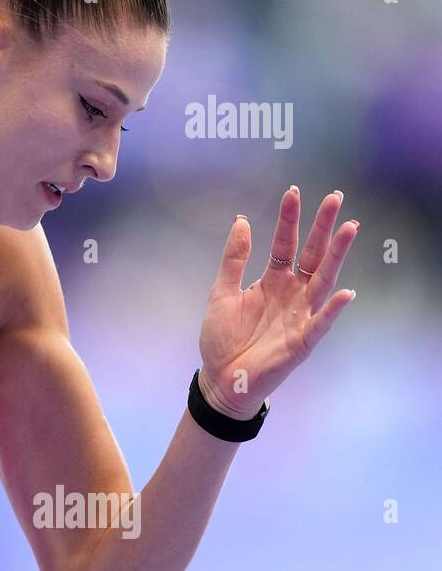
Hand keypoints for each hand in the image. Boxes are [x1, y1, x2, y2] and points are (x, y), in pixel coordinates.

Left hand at [199, 187, 357, 418]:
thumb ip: (233, 259)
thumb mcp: (222, 292)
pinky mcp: (302, 341)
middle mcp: (291, 293)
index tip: (292, 193)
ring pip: (323, 280)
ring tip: (349, 229)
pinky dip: (332, 309)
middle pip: (312, 255)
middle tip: (334, 198)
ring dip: (336, 256)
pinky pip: (320, 323)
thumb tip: (241, 220)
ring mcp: (300, 315)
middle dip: (323, 227)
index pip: (284, 244)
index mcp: (272, 281)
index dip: (288, 220)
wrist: (220, 377)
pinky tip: (344, 293)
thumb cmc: (222, 337)